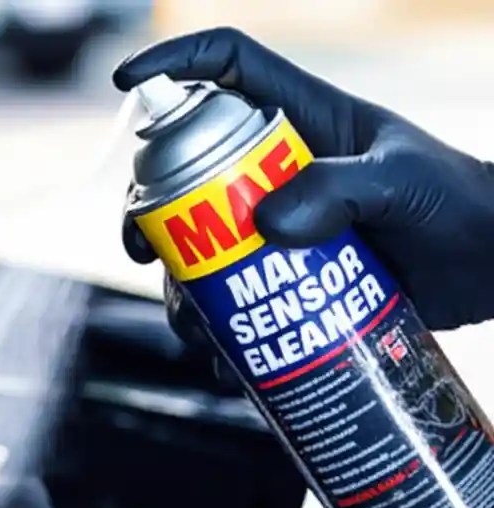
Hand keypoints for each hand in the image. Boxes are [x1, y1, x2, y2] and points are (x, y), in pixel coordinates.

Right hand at [114, 27, 493, 339]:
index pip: (227, 66)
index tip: (129, 84)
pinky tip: (229, 363)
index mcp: (302, 119)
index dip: (173, 63)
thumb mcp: (405, 183)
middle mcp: (276, 169)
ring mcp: (278, 226)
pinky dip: (217, 334)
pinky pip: (230, 302)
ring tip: (197, 330)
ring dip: (180, 291)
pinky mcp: (285, 279)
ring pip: (196, 251)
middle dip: (150, 213)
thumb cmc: (465, 205)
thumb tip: (267, 225)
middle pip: (183, 173)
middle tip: (146, 251)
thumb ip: (341, 190)